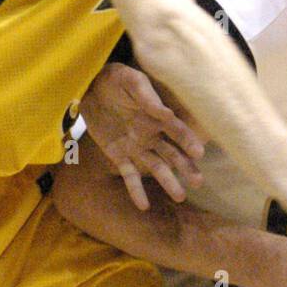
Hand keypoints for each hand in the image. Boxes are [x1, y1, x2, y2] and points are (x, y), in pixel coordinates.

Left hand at [81, 63, 204, 209]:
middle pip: (172, 154)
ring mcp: (137, 147)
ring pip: (156, 168)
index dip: (188, 142)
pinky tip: (144, 206)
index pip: (177, 131)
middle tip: (198, 182)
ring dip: (168, 182)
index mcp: (157, 117)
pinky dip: (136, 191)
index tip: (198, 153)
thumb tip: (165, 112)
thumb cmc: (113, 80)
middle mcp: (152, 135)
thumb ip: (145, 95)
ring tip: (180, 197)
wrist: (88, 87)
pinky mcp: (119, 156)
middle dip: (186, 167)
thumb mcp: (128, 80)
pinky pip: (129, 176)